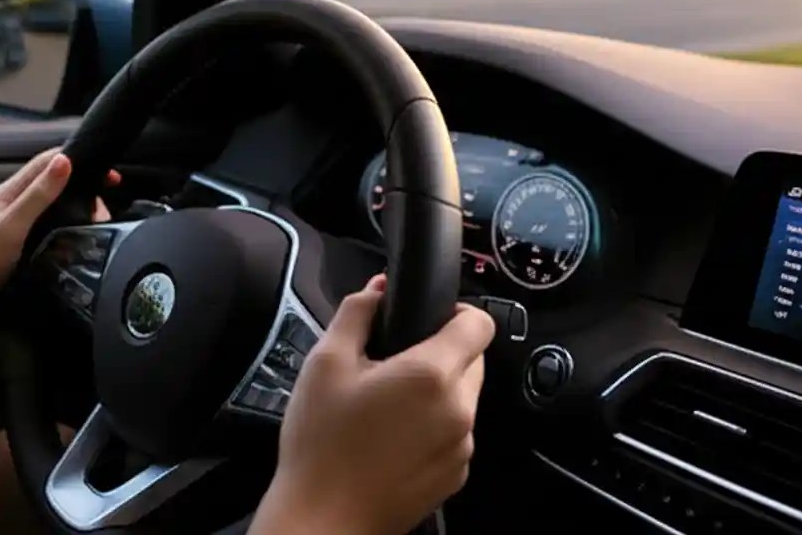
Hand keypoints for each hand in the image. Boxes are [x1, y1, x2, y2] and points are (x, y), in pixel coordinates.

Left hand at [0, 148, 117, 333]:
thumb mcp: (8, 227)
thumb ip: (37, 195)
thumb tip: (64, 161)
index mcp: (7, 194)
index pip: (46, 163)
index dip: (78, 161)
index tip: (109, 176)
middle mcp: (12, 207)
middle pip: (54, 186)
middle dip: (83, 192)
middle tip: (104, 212)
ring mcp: (15, 229)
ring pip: (54, 211)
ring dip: (77, 214)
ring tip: (96, 228)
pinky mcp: (19, 250)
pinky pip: (49, 233)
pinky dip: (67, 235)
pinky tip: (76, 247)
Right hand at [251, 274, 494, 534]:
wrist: (322, 520)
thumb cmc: (320, 445)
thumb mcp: (325, 363)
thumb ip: (358, 313)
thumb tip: (378, 289)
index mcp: (431, 374)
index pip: (480, 323)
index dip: (457, 313)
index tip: (430, 319)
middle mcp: (458, 410)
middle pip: (474, 359)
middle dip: (442, 353)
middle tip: (394, 365)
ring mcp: (462, 447)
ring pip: (465, 398)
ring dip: (438, 392)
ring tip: (388, 406)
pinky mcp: (456, 475)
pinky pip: (456, 433)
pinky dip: (435, 428)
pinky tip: (394, 438)